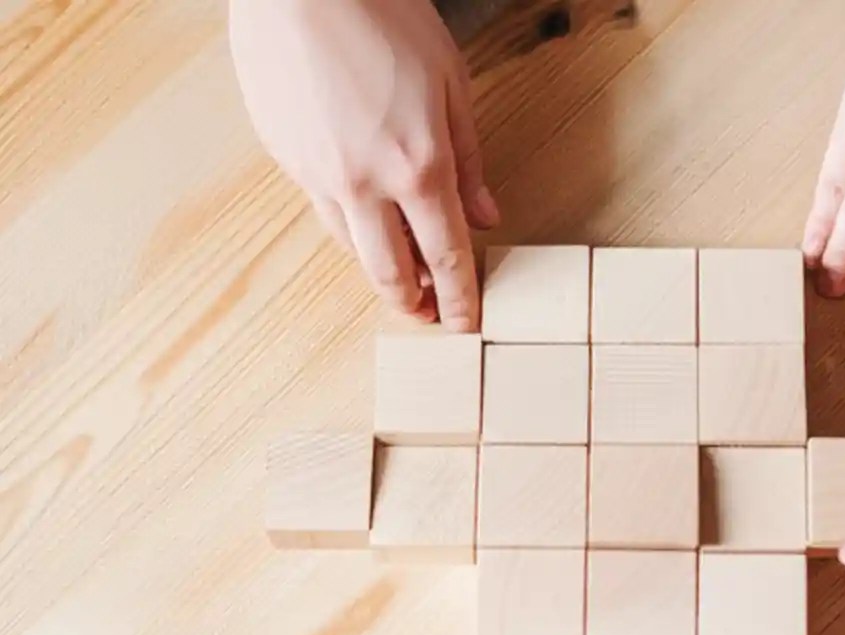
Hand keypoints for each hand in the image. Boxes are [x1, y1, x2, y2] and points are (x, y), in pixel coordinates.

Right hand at [230, 0, 497, 329]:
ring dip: (380, 273)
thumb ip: (470, 158)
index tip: (467, 323)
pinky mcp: (286, 160)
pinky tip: (365, 225)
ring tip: (401, 278)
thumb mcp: (450, 82)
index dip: (461, 297)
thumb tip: (486, 215)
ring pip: (353, 249)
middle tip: (431, 315)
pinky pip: (323, 212)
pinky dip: (350, 230)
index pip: (446, 256)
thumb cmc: (380, 16)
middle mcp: (366, 184)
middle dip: (415, 303)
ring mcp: (319, 176)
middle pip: (392, 273)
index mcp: (418, 166)